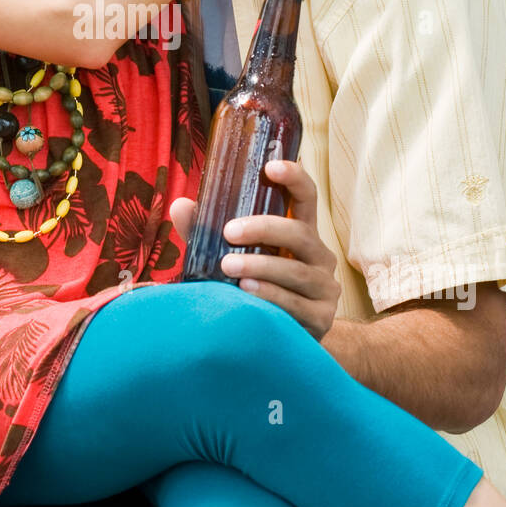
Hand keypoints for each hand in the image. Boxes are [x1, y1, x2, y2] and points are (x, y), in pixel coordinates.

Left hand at [169, 158, 340, 340]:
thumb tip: (180, 206)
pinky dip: (270, 296)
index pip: (307, 197)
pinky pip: (296, 303)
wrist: (281, 340)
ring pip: (296, 271)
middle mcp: (320, 257)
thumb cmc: (256, 288)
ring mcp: (324, 288)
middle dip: (264, 229)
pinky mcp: (321, 318)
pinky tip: (247, 293)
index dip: (294, 177)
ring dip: (261, 266)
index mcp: (301, 234)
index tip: (270, 166)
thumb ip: (207, 233)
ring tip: (229, 267)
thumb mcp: (234, 256)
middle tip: (229, 232)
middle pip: (299, 234)